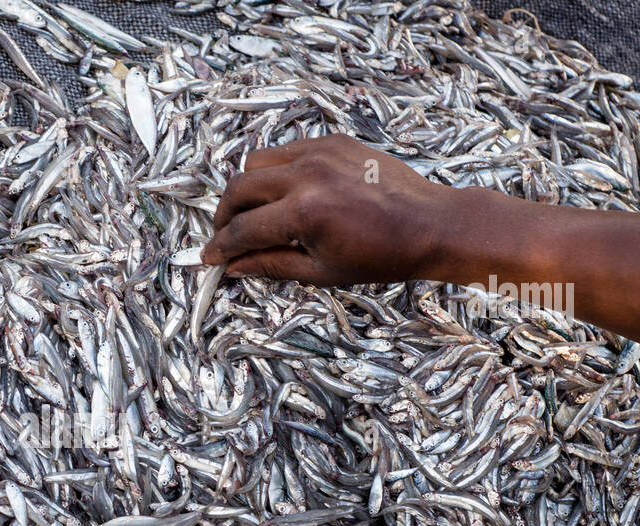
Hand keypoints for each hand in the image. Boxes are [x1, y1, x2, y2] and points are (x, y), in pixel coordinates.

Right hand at [200, 135, 450, 283]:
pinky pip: (285, 151)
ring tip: (251, 213)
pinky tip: (283, 194)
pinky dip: (274, 172)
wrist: (430, 224)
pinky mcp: (332, 141)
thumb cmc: (381, 255)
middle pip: (238, 188)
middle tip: (225, 236)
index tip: (209, 258)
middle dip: (224, 216)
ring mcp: (319, 151)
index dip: (220, 247)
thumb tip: (233, 267)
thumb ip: (270, 265)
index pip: (243, 230)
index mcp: (304, 212)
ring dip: (244, 189)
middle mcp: (307, 174)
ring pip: (256, 162)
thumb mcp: (320, 271)